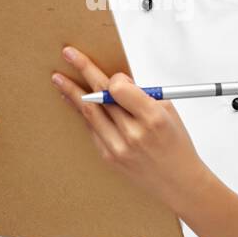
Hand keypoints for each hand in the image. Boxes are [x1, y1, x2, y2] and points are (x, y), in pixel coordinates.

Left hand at [52, 45, 210, 212]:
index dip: (115, 78)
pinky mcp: (109, 157)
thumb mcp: (168, 112)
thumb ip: (142, 95)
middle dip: (83, 70)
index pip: (119, 89)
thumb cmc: (176, 144)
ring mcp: (118, 147)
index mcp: (152, 118)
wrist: (178, 182)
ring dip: (71, 92)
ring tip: (59, 78)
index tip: (116, 76)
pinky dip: (83, 113)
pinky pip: (92, 129)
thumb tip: (116, 80)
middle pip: (99, 96)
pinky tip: (74, 101)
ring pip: (89, 113)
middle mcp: (133, 134)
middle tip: (69, 53)